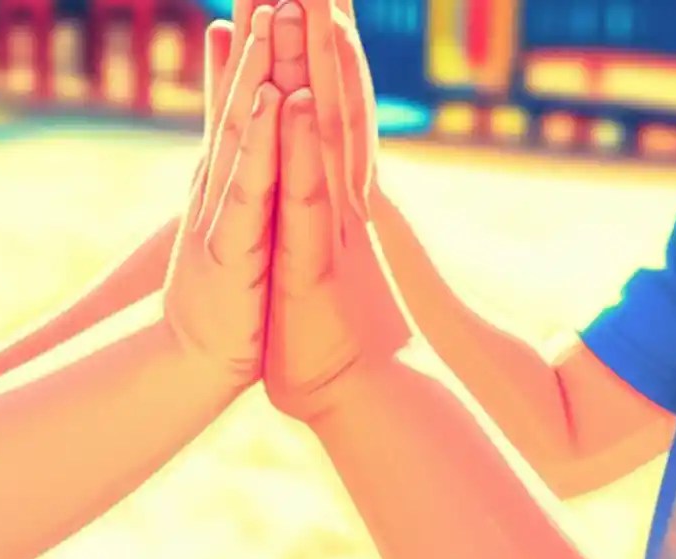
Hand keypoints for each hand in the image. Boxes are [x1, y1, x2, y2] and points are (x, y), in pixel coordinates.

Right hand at [161, 7, 281, 389]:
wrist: (191, 361)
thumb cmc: (219, 294)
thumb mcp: (230, 223)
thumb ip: (233, 173)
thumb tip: (244, 133)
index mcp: (233, 175)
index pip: (244, 95)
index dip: (255, 40)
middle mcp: (224, 182)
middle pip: (243, 95)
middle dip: (258, 33)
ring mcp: (224, 212)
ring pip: (244, 129)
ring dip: (257, 68)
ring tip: (271, 10)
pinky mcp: (232, 247)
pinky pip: (251, 186)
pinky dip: (262, 141)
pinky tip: (274, 100)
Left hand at [263, 4, 409, 419]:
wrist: (380, 400)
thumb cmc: (346, 340)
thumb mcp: (326, 267)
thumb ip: (330, 224)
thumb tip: (344, 202)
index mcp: (340, 198)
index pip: (333, 111)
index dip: (326, 53)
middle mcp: (347, 200)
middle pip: (337, 102)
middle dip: (327, 33)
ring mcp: (337, 229)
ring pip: (330, 135)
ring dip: (323, 70)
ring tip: (316, 2)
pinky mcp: (319, 267)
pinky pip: (310, 200)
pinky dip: (303, 150)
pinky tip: (295, 103)